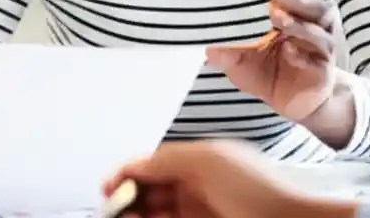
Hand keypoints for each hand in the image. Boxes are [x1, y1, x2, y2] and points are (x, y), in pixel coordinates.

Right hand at [102, 141, 357, 217]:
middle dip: (127, 199)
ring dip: (137, 213)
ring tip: (124, 216)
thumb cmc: (263, 189)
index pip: (149, 166)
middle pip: (148, 193)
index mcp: (196, 163)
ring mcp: (201, 210)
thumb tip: (133, 165)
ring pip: (157, 212)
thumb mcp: (207, 161)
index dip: (124, 175)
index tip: (106, 189)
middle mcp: (196, 187)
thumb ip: (165, 158)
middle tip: (111, 209)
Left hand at [205, 0, 339, 120]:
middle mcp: (313, 29)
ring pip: (319, 31)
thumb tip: (207, 50)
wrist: (295, 105)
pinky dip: (303, 52)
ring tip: (278, 18)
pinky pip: (317, 59)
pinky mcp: (322, 71)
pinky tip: (289, 48)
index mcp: (295, 18)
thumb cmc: (269, 74)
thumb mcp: (244, 60)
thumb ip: (229, 52)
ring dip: (299, 23)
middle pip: (316, 7)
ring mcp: (320, 50)